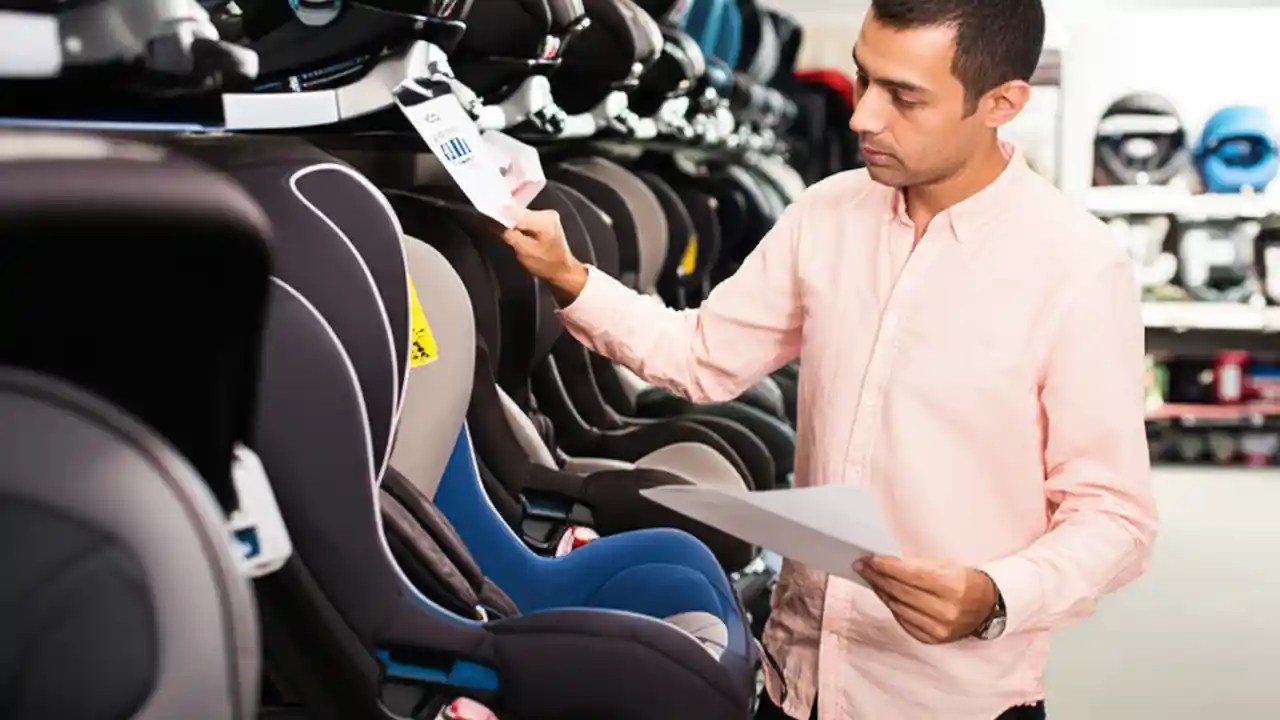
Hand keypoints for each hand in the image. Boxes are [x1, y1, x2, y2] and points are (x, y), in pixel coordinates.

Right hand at [498, 208, 588, 305]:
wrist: (563, 269)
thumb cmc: (546, 265)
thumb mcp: (524, 252)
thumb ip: (508, 235)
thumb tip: (490, 221)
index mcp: (544, 222)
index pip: (515, 213)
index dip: (498, 214)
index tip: (484, 217)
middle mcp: (547, 213)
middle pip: (517, 211)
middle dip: (503, 217)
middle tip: (489, 223)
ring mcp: (547, 214)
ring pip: (520, 213)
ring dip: (510, 220)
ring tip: (499, 227)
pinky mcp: (545, 217)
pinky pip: (525, 216)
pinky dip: (517, 222)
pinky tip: (512, 229)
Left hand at [855, 555, 997, 643]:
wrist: (985, 606)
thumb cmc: (963, 580)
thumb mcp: (946, 565)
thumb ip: (916, 564)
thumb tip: (884, 562)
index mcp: (953, 586)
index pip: (910, 574)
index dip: (886, 566)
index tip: (869, 558)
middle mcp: (946, 611)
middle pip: (901, 591)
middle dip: (878, 576)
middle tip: (862, 565)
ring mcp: (939, 628)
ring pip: (898, 607)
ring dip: (881, 590)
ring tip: (870, 577)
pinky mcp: (932, 639)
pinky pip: (903, 620)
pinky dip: (892, 605)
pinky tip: (885, 593)